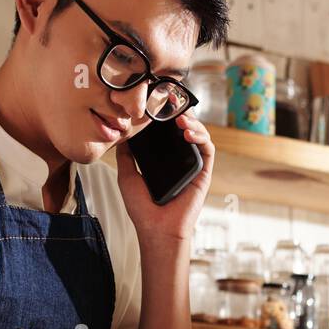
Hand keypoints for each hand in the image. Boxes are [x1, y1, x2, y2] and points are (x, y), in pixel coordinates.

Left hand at [115, 112, 214, 242]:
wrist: (156, 229)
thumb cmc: (142, 208)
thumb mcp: (127, 175)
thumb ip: (126, 155)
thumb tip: (121, 134)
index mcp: (164, 159)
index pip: (167, 131)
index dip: (165, 114)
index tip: (156, 100)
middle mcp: (180, 160)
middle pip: (184, 128)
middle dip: (179, 111)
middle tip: (170, 99)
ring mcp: (193, 165)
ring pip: (199, 134)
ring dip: (191, 121)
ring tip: (179, 116)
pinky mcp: (204, 173)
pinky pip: (207, 149)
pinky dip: (201, 136)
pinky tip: (187, 131)